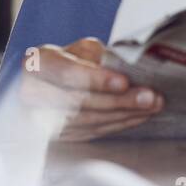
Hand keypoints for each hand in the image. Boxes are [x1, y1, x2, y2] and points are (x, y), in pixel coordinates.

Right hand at [19, 37, 163, 139]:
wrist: (48, 86)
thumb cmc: (69, 62)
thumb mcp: (80, 50)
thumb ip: (98, 56)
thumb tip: (129, 66)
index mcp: (37, 65)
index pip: (66, 74)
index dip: (96, 79)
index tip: (124, 81)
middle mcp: (33, 94)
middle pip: (79, 102)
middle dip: (119, 101)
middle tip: (149, 97)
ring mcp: (42, 119)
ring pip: (88, 121)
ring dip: (124, 114)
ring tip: (152, 105)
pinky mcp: (57, 136)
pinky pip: (92, 132)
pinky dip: (118, 124)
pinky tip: (139, 116)